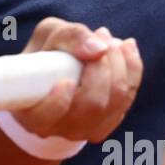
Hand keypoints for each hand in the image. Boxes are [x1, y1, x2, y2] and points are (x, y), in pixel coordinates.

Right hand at [14, 19, 141, 141]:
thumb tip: (99, 49)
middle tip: (99, 34)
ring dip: (120, 63)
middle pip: (92, 105)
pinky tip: (125, 47)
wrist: (53, 70)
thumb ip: (69, 37)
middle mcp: (57, 129)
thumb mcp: (48, 34)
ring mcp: (85, 130)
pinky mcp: (108, 122)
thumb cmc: (46, 52)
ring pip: (116, 100)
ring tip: (109, 40)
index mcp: (32, 113)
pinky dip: (132, 68)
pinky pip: (129, 97)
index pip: (45, 118)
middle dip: (102, 67)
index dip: (58, 102)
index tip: (66, 79)